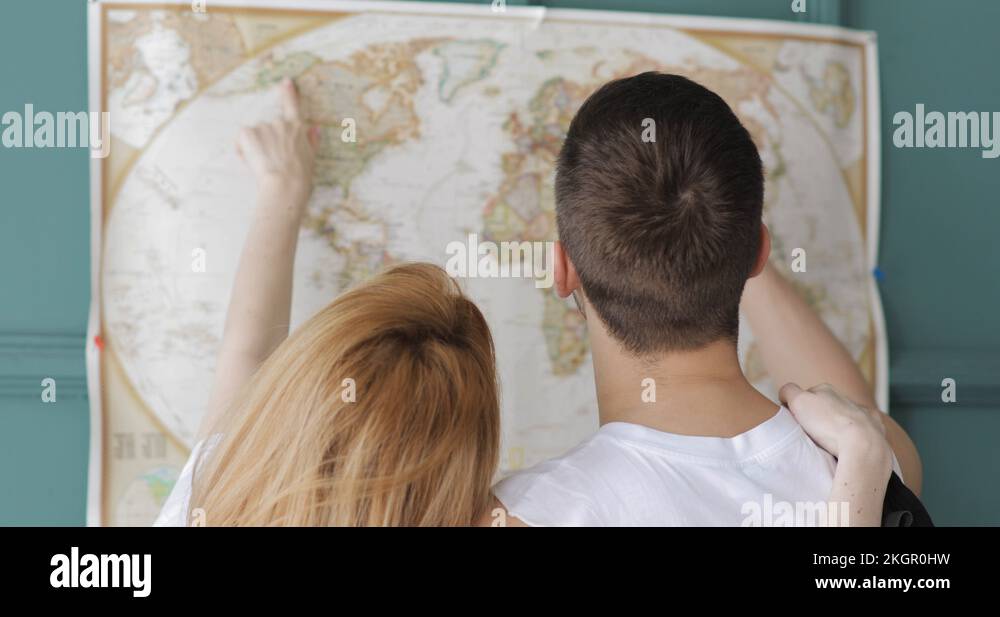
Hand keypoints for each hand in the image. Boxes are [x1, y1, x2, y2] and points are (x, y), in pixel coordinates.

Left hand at [237, 78, 318, 213]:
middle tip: (270, 161)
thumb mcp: (311, 157)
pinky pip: (241, 141)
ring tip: (262, 165)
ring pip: (254, 136)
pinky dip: (242, 151)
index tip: (285, 82)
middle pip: (267, 129)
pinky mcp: (248, 133)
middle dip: (265, 142)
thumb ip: (312, 141)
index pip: (292, 105)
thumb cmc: (300, 176)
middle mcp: (279, 123)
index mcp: (296, 128)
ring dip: (254, 148)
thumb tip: (316, 128)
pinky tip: (251, 162)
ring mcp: (263, 126)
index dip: (288, 93)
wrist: (285, 184)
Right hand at [779, 382, 888, 460]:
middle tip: (812, 434)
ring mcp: (863, 412)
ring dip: (839, 424)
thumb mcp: (798, 402)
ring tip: (832, 442)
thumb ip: (788, 391)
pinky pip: (866, 428)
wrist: (864, 445)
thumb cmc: (828, 425)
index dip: (797, 409)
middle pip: (826, 405)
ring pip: (846, 416)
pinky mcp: (877, 428)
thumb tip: (785, 394)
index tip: (796, 424)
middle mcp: (846, 397)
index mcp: (825, 390)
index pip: (804, 396)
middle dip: (819, 416)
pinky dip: (859, 434)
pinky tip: (853, 444)